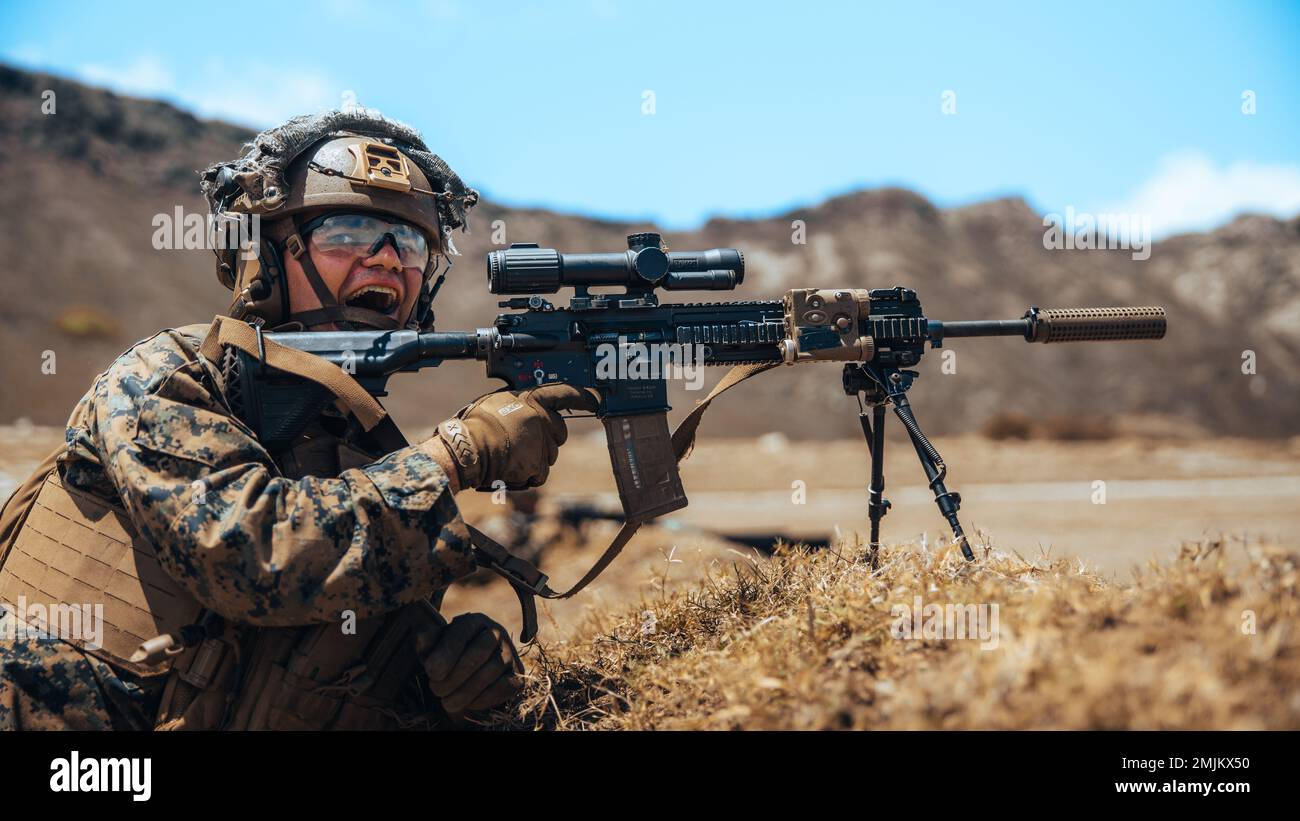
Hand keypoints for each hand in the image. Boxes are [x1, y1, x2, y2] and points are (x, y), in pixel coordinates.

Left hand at [416, 612, 524, 713]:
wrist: (470, 674)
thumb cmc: (448, 657)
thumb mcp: (434, 648)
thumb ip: (428, 641)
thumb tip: (423, 636)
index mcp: (474, 621)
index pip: (462, 633)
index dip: (446, 653)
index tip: (431, 672)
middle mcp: (496, 632)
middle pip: (479, 652)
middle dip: (454, 675)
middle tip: (436, 691)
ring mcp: (510, 653)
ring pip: (491, 671)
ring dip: (465, 691)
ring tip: (446, 702)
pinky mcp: (517, 674)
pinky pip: (504, 686)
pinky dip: (484, 698)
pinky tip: (467, 704)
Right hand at [436, 383, 598, 490]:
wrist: (467, 450)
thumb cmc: (474, 426)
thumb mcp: (497, 402)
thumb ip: (518, 405)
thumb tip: (525, 409)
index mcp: (531, 399)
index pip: (564, 393)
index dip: (583, 397)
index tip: (596, 400)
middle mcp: (541, 418)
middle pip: (559, 432)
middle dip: (548, 439)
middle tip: (524, 442)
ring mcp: (542, 442)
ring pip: (549, 455)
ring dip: (535, 458)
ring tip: (510, 455)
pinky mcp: (538, 464)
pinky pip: (539, 473)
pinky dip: (528, 475)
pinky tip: (511, 468)